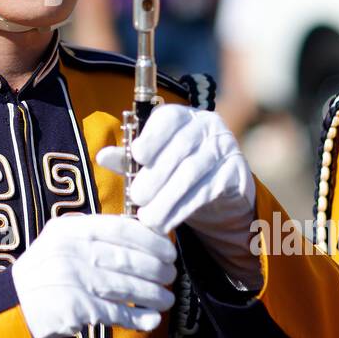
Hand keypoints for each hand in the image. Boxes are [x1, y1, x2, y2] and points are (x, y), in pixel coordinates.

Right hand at [11, 212, 176, 337]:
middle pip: (127, 258)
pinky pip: (116, 313)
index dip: (151, 239)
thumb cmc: (46, 276)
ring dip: (153, 295)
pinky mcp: (74, 308)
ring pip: (126, 287)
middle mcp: (69, 250)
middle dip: (157, 269)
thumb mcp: (62, 245)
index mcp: (69, 229)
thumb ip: (95, 238)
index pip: (121, 227)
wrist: (10, 310)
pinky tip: (150, 321)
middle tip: (171, 277)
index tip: (169, 250)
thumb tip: (147, 236)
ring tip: (166, 300)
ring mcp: (71, 279)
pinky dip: (137, 318)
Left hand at [96, 106, 259, 283]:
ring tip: (148, 218)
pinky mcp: (236, 173)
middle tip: (136, 197)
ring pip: (193, 172)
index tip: (137, 155)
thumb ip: (128, 158)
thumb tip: (101, 156)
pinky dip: (185, 208)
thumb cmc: (175, 168)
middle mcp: (206, 126)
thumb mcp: (151, 161)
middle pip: (180, 148)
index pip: (168, 118)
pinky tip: (169, 221)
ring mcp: (224, 148)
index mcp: (182, 116)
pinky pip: (209, 190)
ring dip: (168, 197)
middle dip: (156, 175)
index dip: (153, 135)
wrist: (219, 189)